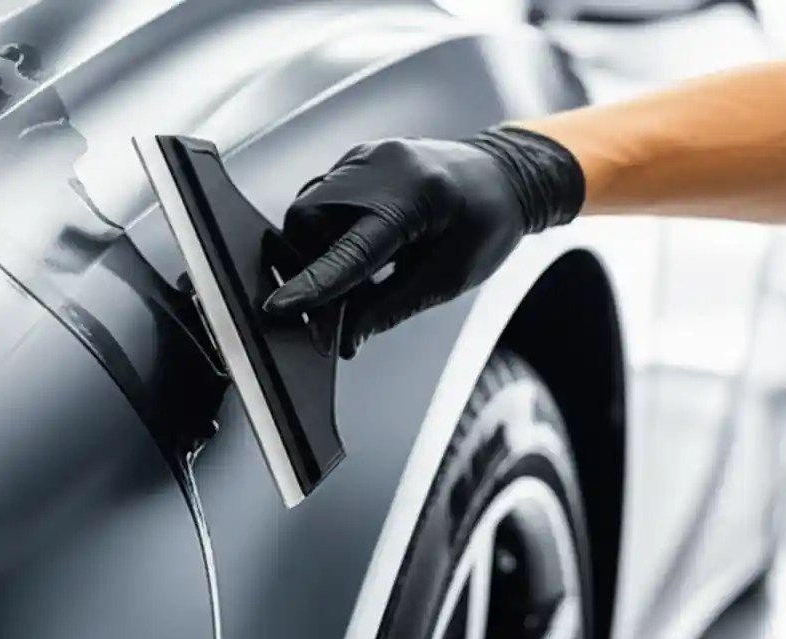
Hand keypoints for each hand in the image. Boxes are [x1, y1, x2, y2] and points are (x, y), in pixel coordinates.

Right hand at [262, 128, 583, 356]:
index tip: (280, 308)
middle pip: (310, 222)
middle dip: (312, 264)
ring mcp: (364, 156)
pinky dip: (328, 231)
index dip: (313, 284)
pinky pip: (321, 197)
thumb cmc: (487, 223)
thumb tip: (345, 335)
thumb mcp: (449, 278)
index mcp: (416, 197)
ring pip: (307, 209)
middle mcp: (382, 166)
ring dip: (318, 249)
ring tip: (362, 269)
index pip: (351, 249)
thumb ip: (392, 307)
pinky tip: (360, 242)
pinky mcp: (356, 158)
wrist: (504, 173)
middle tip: (340, 299)